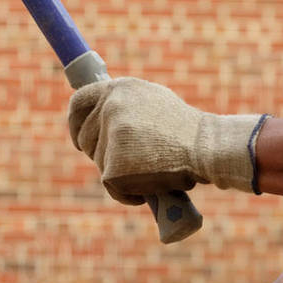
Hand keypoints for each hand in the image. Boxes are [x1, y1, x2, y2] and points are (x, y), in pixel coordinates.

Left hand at [68, 77, 267, 203]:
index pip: (78, 102)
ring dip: (121, 173)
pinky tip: (151, 187)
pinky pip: (112, 187)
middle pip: (85, 138)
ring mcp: (110, 137)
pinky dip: (129, 193)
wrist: (208, 148)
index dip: (74, 123)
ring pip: (100, 164)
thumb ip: (126, 106)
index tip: (78, 139)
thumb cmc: (188, 131)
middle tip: (126, 163)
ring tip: (152, 169)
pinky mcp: (113, 167)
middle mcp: (110, 109)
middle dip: (100, 154)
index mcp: (119, 89)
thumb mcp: (154, 104)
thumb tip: (102, 115)